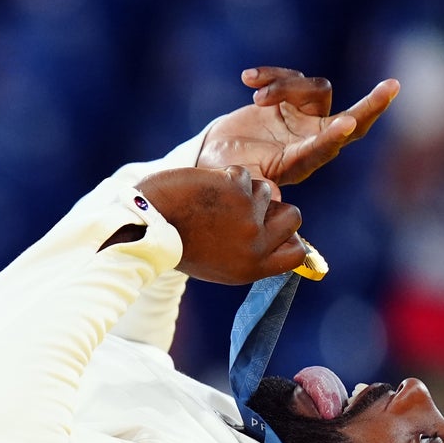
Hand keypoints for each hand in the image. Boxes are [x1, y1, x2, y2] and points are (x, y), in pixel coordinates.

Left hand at [138, 166, 305, 284]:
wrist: (146, 224)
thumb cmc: (180, 243)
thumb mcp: (221, 264)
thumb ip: (253, 253)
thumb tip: (284, 236)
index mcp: (253, 267)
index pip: (297, 254)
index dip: (291, 238)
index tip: (277, 230)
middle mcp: (256, 245)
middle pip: (292, 216)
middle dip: (272, 207)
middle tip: (245, 206)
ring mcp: (248, 216)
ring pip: (265, 190)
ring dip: (242, 190)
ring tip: (212, 202)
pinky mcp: (237, 189)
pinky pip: (244, 174)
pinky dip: (224, 176)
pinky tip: (203, 189)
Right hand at [198, 67, 399, 191]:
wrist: (213, 154)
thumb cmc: (223, 171)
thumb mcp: (237, 177)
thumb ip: (257, 183)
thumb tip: (275, 198)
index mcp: (300, 162)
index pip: (325, 148)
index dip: (334, 136)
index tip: (345, 124)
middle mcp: (311, 140)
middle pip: (351, 121)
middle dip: (372, 105)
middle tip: (392, 86)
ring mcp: (305, 118)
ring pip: (316, 89)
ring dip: (285, 87)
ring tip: (256, 97)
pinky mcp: (292, 99)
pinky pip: (293, 76)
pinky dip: (271, 74)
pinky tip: (247, 79)